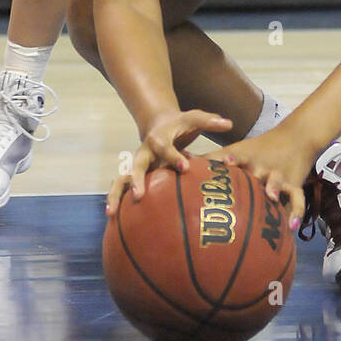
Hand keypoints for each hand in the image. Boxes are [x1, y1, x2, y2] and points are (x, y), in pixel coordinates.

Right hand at [105, 109, 234, 212]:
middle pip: (136, 165)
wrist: (159, 122)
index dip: (175, 157)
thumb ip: (210, 122)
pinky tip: (114, 221)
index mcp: (160, 139)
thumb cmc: (180, 124)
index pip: (166, 148)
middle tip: (139, 195)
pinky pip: (123, 189)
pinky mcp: (136, 176)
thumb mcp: (194, 118)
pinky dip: (117, 202)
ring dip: (116, 195)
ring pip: (121, 179)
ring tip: (111, 214)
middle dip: (136, 179)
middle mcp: (145, 152)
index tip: (185, 167)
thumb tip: (229, 123)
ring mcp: (138, 165)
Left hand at [209, 126, 311, 227]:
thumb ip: (212, 161)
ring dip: (274, 186)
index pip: (226, 157)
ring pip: (276, 179)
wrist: (295, 137)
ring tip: (271, 197)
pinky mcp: (293, 183)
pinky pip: (297, 198)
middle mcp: (259, 165)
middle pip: (252, 171)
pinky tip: (292, 227)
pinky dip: (296, 211)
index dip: (215, 161)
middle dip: (245, 181)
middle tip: (233, 196)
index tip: (202, 166)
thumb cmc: (259, 148)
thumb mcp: (238, 150)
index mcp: (243, 156)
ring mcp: (277, 173)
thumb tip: (180, 167)